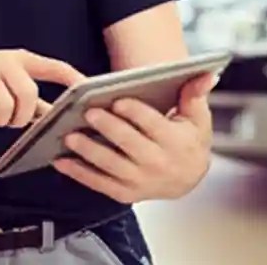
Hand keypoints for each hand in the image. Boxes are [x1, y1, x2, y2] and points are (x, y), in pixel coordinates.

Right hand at [0, 49, 85, 127]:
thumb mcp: (8, 86)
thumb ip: (34, 102)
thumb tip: (59, 117)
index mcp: (22, 60)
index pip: (55, 67)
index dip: (74, 78)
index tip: (89, 89)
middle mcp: (6, 60)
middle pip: (29, 94)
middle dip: (22, 116)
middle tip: (12, 121)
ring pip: (6, 106)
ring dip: (1, 120)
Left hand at [53, 72, 215, 202]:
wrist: (188, 178)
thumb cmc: (189, 140)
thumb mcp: (197, 116)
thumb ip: (195, 93)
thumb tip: (206, 72)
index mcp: (176, 143)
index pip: (154, 126)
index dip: (136, 113)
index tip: (118, 100)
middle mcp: (158, 165)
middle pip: (129, 145)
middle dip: (109, 128)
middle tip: (88, 113)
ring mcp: (140, 182)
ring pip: (110, 166)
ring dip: (88, 151)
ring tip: (70, 135)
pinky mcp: (124, 193)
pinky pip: (98, 183)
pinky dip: (78, 173)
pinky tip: (60, 159)